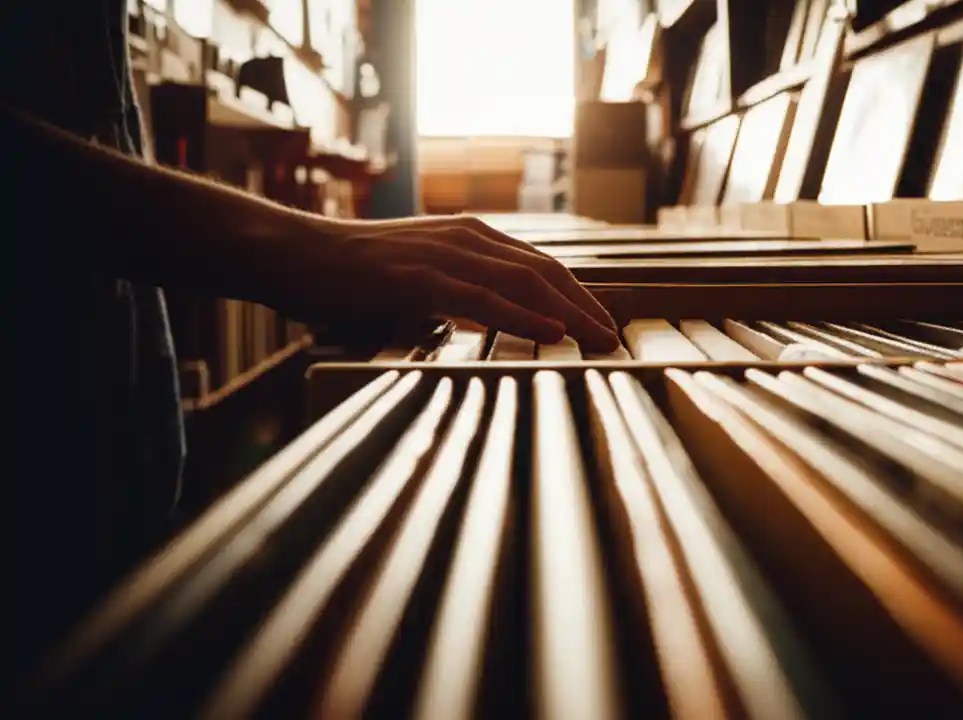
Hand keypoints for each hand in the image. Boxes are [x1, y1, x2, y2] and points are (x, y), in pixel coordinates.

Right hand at [298, 215, 619, 351]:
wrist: (293, 256)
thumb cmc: (352, 277)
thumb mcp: (414, 284)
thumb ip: (450, 299)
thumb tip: (471, 329)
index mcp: (470, 239)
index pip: (540, 267)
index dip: (578, 296)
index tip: (604, 326)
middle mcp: (466, 238)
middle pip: (545, 272)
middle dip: (587, 305)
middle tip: (616, 338)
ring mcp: (442, 254)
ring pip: (524, 281)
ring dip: (569, 312)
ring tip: (600, 339)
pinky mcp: (418, 277)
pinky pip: (482, 298)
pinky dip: (523, 315)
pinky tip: (552, 331)